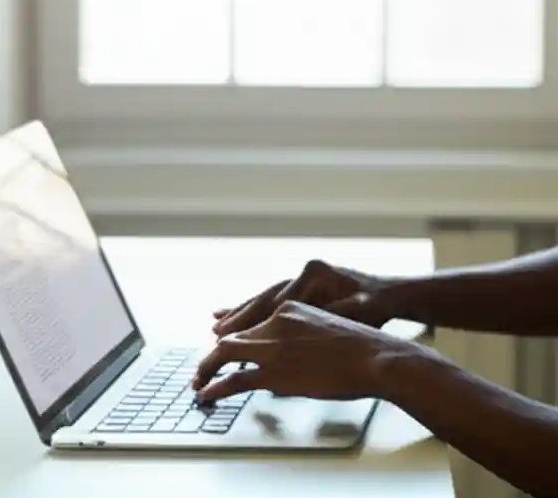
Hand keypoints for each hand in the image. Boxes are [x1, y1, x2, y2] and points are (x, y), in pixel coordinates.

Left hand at [193, 301, 417, 402]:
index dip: (234, 334)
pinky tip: (207, 393)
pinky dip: (216, 385)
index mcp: (289, 309)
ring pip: (225, 353)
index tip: (221, 341)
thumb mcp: (327, 328)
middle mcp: (274, 322)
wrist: (376, 357)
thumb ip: (302, 336)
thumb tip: (293, 351)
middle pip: (233, 335)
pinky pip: (234, 378)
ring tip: (198, 381)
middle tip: (203, 366)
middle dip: (214, 352)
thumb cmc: (363, 349)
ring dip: (207, 368)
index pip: (252, 320)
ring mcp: (271, 347)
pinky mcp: (272, 371)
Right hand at [212, 259, 395, 337]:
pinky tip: (232, 314)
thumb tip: (298, 327)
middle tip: (215, 332)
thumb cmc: (378, 307)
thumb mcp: (356, 314)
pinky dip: (253, 309)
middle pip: (264, 297)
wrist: (393, 295)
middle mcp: (303, 274)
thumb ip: (323, 320)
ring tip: (216, 324)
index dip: (254, 320)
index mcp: (314, 276)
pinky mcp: (301, 288)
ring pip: (264, 298)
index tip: (234, 334)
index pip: (276, 301)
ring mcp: (300, 280)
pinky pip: (271, 299)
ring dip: (240, 313)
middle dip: (239, 317)